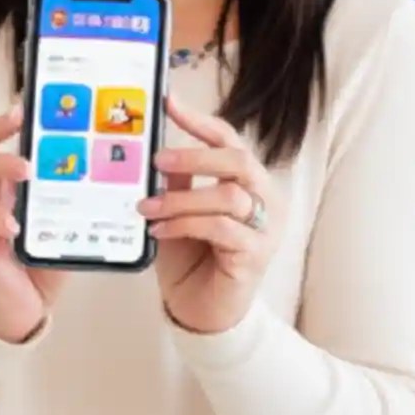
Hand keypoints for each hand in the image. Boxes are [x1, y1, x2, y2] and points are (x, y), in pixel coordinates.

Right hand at [0, 105, 67, 343]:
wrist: (20, 313)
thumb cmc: (39, 262)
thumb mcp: (60, 221)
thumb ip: (74, 196)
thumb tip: (121, 166)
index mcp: (1, 184)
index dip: (1, 119)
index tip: (27, 104)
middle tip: (19, 121)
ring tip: (25, 169)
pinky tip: (14, 225)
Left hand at [137, 96, 284, 334]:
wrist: (201, 311)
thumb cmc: (192, 258)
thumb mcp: (177, 210)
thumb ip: (176, 180)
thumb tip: (157, 147)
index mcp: (248, 182)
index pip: (229, 141)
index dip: (199, 121)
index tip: (168, 103)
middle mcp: (265, 199)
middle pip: (239, 161)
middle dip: (196, 155)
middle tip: (157, 158)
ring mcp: (265, 228)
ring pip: (229, 195)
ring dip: (182, 198)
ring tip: (148, 207)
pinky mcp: (256, 255)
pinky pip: (220, 228)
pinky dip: (185, 224)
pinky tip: (159, 231)